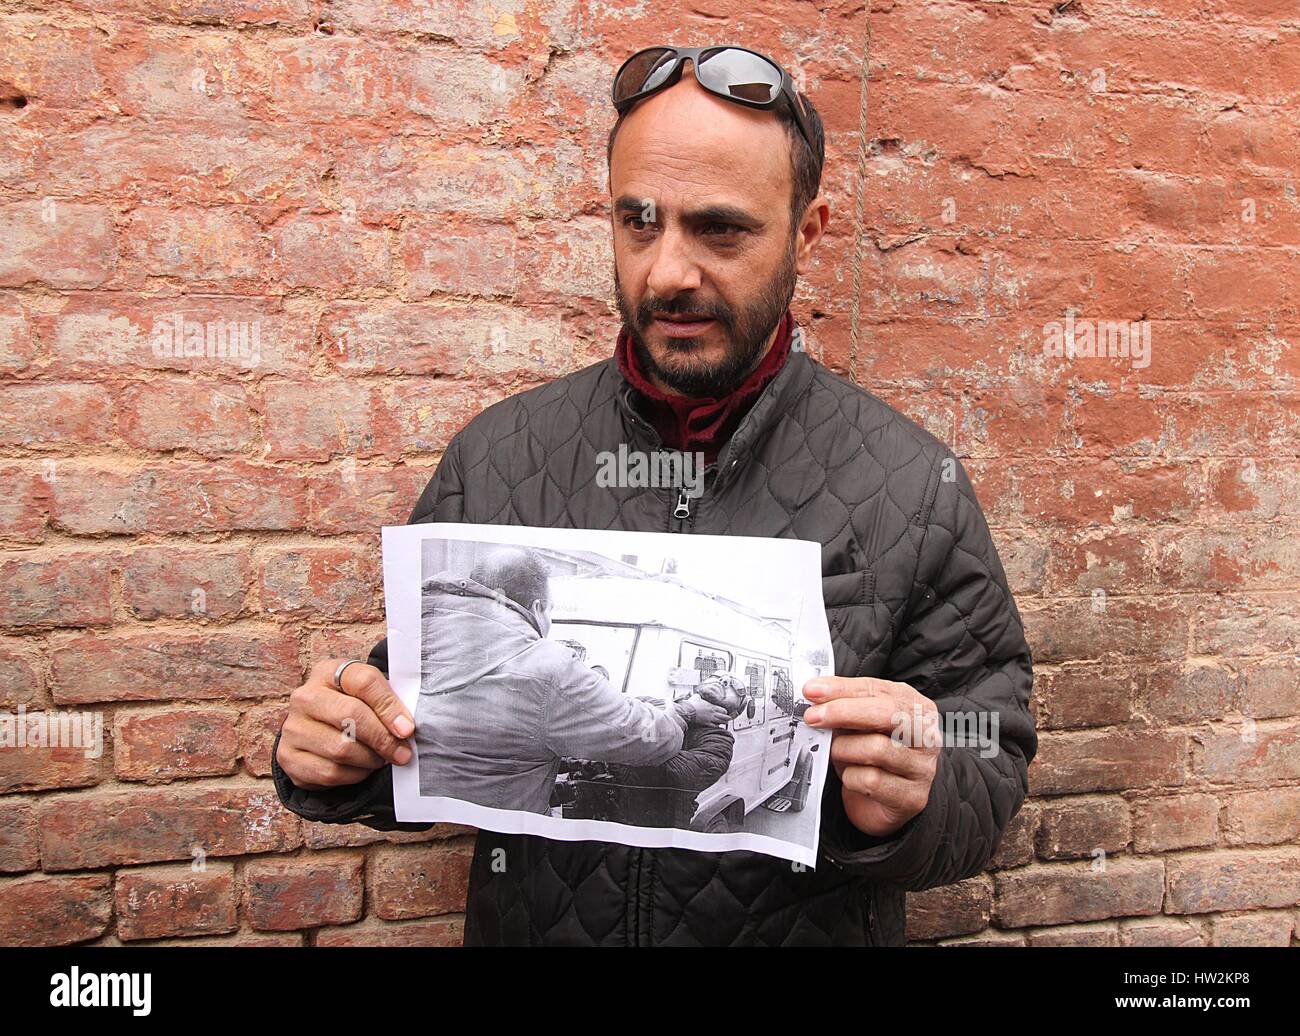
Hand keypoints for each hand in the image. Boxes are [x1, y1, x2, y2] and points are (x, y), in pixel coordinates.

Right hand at [276, 659, 415, 790]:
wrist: (317, 729)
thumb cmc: (351, 707)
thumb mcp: (368, 695)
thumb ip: (387, 702)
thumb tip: (404, 728)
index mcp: (328, 672)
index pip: (364, 681)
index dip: (389, 706)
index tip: (407, 728)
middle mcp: (305, 697)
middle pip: (352, 716)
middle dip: (383, 738)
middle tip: (402, 753)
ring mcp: (293, 727)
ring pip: (342, 748)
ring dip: (370, 759)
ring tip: (380, 758)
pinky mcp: (288, 757)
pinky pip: (330, 772)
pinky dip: (354, 775)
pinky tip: (361, 768)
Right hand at [673, 694, 729, 727]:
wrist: (687, 711)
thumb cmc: (692, 704)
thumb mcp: (696, 697)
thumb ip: (698, 696)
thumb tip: (697, 695)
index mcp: (712, 706)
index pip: (723, 710)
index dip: (724, 712)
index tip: (724, 713)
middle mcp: (713, 713)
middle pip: (724, 716)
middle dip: (726, 718)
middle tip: (728, 719)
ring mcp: (710, 719)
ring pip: (721, 722)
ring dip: (723, 722)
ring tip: (725, 723)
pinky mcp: (706, 724)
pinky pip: (714, 726)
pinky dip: (717, 727)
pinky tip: (717, 727)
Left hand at [801, 676, 939, 837]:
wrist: (882, 804)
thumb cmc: (871, 759)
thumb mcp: (860, 725)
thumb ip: (845, 706)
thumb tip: (815, 693)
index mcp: (915, 707)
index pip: (878, 690)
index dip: (842, 689)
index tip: (812, 691)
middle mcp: (926, 734)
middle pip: (886, 714)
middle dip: (843, 712)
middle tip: (814, 717)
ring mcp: (922, 767)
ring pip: (876, 748)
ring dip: (844, 750)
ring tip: (836, 753)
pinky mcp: (913, 797)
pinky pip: (871, 781)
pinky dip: (851, 778)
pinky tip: (851, 777)